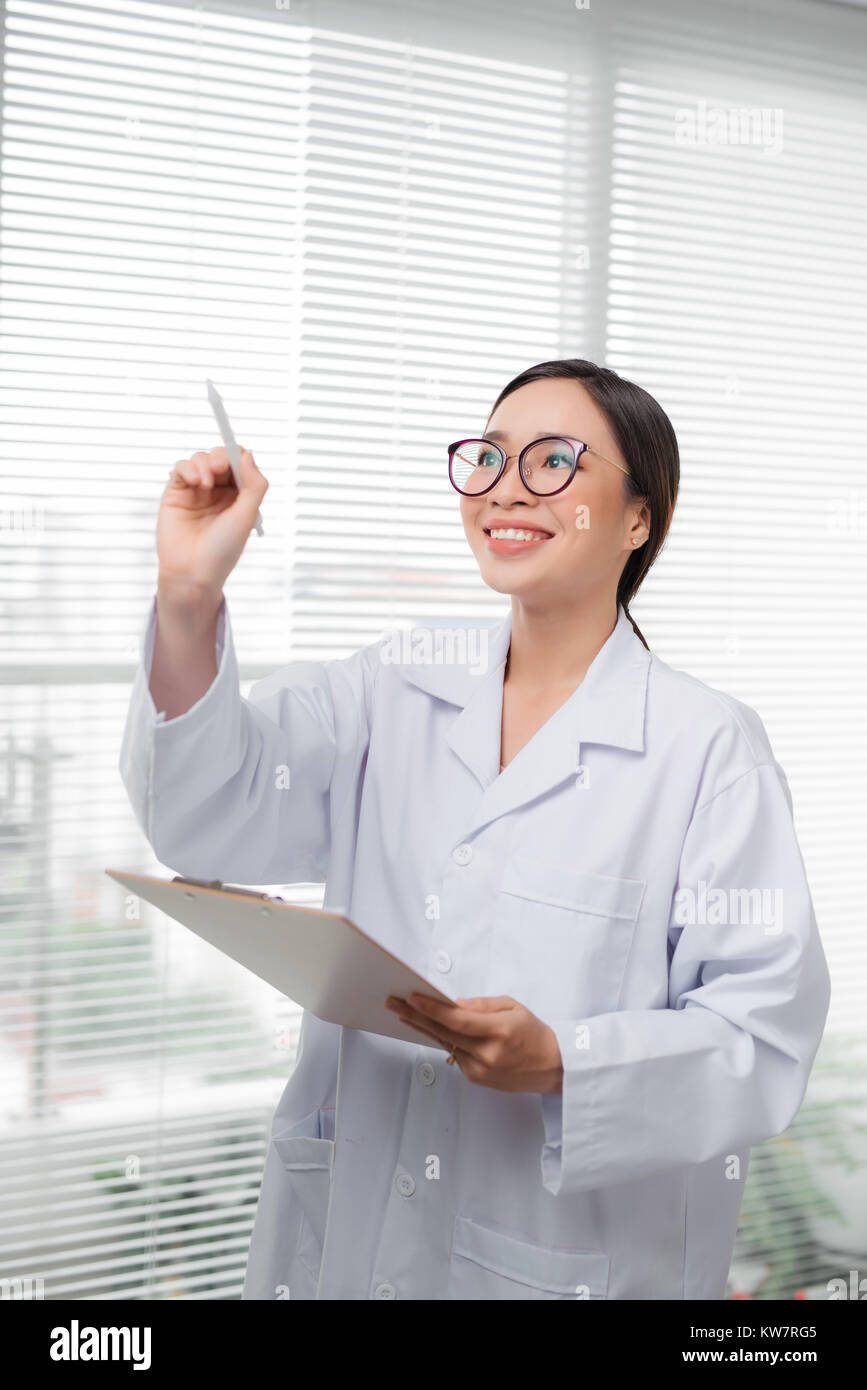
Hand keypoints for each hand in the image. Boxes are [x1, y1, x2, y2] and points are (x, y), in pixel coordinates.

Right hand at [156, 445, 268, 602]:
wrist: (192, 572)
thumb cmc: (223, 549)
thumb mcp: (246, 516)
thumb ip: (254, 485)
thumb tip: (248, 455)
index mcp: (239, 496)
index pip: (241, 464)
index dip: (239, 456)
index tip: (238, 460)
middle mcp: (218, 491)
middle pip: (220, 457)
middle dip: (221, 456)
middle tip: (220, 467)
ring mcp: (196, 491)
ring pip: (200, 459)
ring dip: (204, 463)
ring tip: (205, 483)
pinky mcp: (176, 493)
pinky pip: (181, 468)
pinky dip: (188, 468)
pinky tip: (196, 482)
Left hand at [384, 993, 563, 1093]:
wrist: (553, 1067)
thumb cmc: (535, 1034)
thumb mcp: (514, 1008)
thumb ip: (483, 1005)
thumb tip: (455, 1003)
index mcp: (499, 1031)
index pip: (458, 1020)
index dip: (432, 1009)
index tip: (412, 998)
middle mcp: (488, 1054)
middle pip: (443, 1033)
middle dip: (415, 1016)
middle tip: (394, 1004)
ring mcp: (481, 1070)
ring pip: (445, 1045)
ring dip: (423, 1029)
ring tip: (404, 1014)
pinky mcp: (477, 1079)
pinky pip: (454, 1056)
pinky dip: (444, 1041)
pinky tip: (431, 1030)